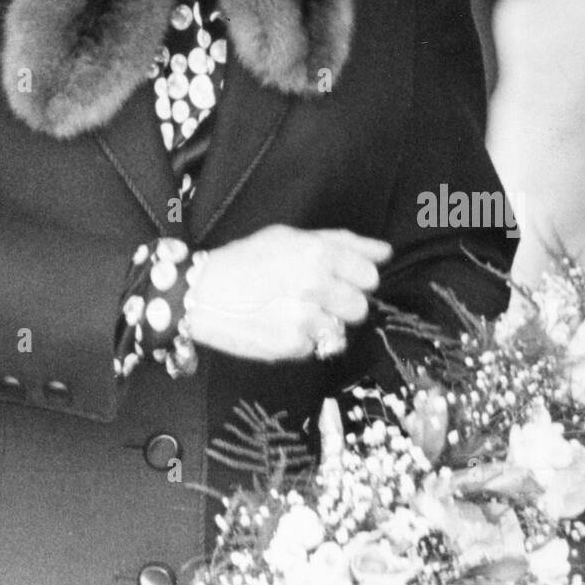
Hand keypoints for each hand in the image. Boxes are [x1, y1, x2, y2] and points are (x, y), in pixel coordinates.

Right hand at [185, 225, 391, 361]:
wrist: (200, 293)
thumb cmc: (243, 261)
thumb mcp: (289, 237)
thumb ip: (341, 242)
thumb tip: (384, 252)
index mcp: (318, 253)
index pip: (369, 275)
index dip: (354, 279)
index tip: (338, 280)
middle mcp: (316, 284)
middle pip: (360, 306)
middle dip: (341, 304)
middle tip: (312, 297)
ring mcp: (305, 317)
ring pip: (340, 330)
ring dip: (321, 325)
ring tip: (290, 311)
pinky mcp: (293, 345)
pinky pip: (315, 348)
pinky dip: (300, 341)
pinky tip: (277, 325)